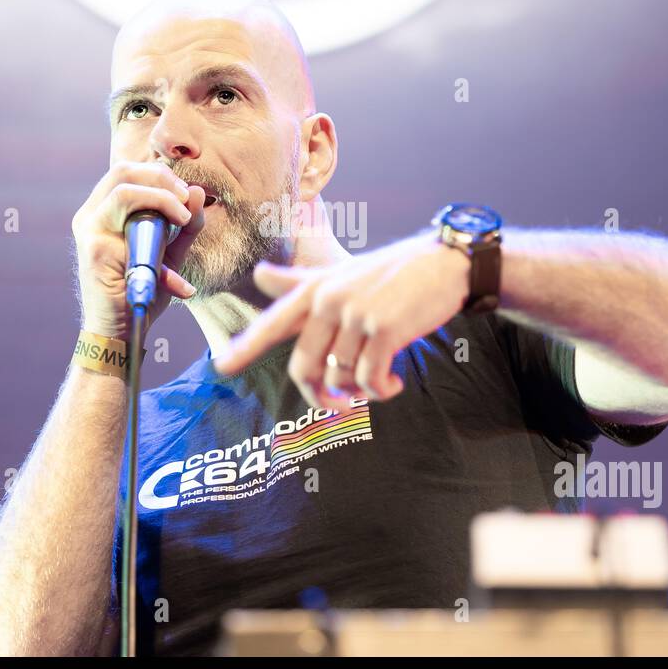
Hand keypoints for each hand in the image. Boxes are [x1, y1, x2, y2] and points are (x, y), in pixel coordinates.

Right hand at [71, 161, 207, 339]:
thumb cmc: (143, 292)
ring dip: (162, 195)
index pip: (129, 173)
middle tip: (186, 198)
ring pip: (124, 187)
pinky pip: (128, 216)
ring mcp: (89, 229)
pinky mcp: (94, 247)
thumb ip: (184, 226)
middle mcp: (91, 215)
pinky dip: (159, 215)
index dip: (161, 175)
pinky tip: (178, 228)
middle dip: (162, 178)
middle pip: (123, 170)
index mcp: (103, 212)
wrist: (123, 330)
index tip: (186, 195)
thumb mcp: (170, 254)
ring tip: (184, 216)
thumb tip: (197, 191)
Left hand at [213, 232, 470, 407]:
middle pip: (305, 365)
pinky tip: (395, 383)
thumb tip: (258, 274)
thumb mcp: (341, 274)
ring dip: (362, 392)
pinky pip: (370, 380)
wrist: (446, 263)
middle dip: (321, 395)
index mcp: (316, 289)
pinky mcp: (384, 329)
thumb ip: (298, 282)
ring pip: (341, 376)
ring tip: (381, 383)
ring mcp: (355, 313)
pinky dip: (382, 390)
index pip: (273, 322)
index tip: (222, 366)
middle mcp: (329, 300)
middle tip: (340, 405)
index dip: (246, 346)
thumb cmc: (393, 273)